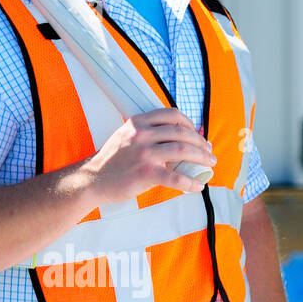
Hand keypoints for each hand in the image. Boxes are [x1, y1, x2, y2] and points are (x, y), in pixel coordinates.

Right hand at [81, 108, 215, 205]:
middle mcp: (142, 134)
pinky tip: (198, 187)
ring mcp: (144, 153)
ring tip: (210, 165)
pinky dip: (190, 182)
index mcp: (139, 122)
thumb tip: (177, 137)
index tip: (197, 133)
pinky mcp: (145, 173)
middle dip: (200, 142)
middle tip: (209, 152)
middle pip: (181, 132)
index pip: (172, 115)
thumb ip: (148, 133)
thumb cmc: (112, 161)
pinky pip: (175, 178)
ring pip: (182, 150)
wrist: (93, 180)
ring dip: (201, 158)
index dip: (190, 123)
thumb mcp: (126, 136)